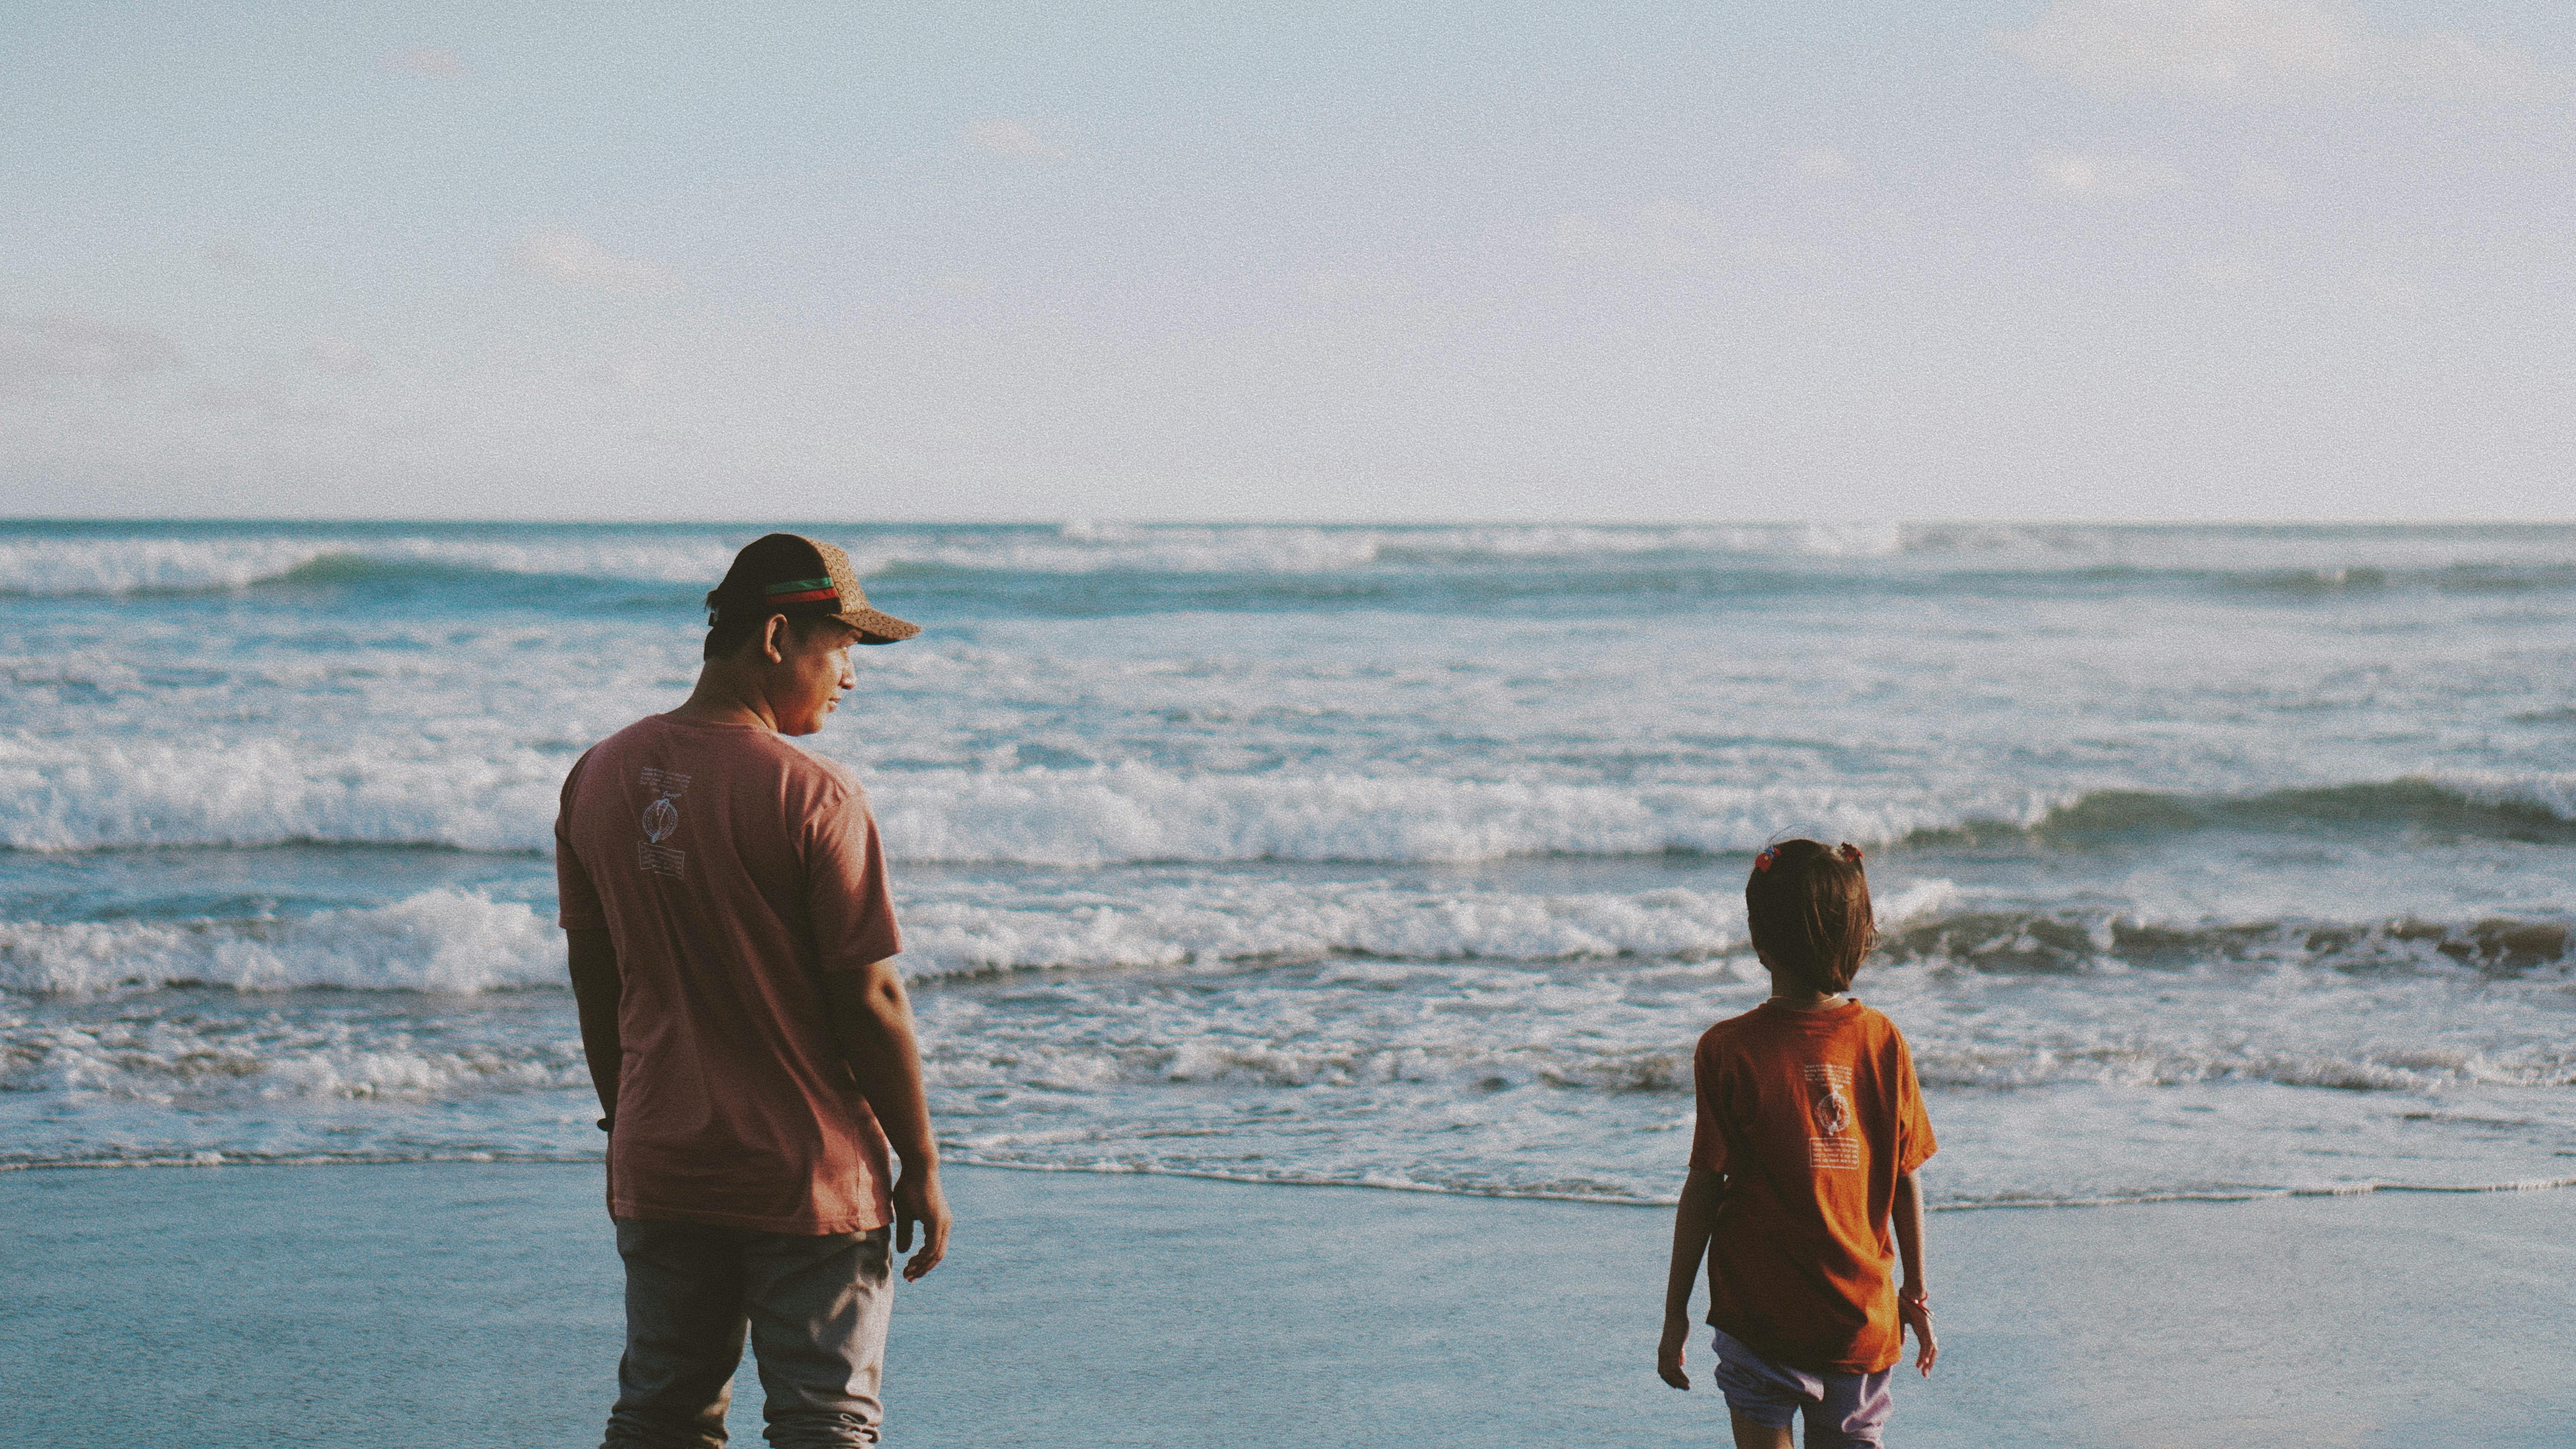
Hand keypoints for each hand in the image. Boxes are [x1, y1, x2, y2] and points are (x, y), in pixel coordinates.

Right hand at [891, 1163, 950, 1281]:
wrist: (917, 1167)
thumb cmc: (909, 1187)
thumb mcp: (905, 1215)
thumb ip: (906, 1233)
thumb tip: (905, 1251)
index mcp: (939, 1223)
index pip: (934, 1250)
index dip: (923, 1263)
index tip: (909, 1271)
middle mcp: (944, 1225)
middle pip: (937, 1256)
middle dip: (922, 1269)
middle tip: (908, 1278)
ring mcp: (942, 1223)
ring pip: (935, 1254)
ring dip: (921, 1266)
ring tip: (908, 1273)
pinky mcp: (937, 1221)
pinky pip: (932, 1247)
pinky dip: (922, 1258)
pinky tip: (912, 1262)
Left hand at [1657, 1316, 1692, 1389]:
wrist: (1676, 1315)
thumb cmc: (1678, 1326)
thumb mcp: (1678, 1341)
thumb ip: (1678, 1352)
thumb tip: (1681, 1363)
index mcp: (1663, 1351)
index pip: (1662, 1370)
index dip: (1668, 1379)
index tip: (1676, 1386)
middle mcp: (1662, 1354)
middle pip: (1664, 1374)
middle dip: (1673, 1383)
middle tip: (1683, 1388)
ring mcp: (1666, 1352)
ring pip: (1670, 1373)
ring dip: (1678, 1382)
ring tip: (1688, 1387)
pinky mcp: (1672, 1350)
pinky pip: (1675, 1369)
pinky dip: (1681, 1377)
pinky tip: (1688, 1380)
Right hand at [1898, 1293, 1936, 1376]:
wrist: (1909, 1291)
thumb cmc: (1904, 1303)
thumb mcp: (1900, 1321)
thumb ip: (1901, 1333)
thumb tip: (1901, 1346)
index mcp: (1921, 1330)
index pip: (1925, 1347)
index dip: (1924, 1358)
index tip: (1920, 1369)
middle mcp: (1926, 1331)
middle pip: (1931, 1350)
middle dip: (1929, 1363)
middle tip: (1925, 1376)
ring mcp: (1927, 1329)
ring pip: (1931, 1349)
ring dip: (1928, 1361)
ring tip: (1923, 1371)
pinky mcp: (1926, 1328)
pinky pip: (1927, 1344)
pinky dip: (1925, 1354)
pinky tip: (1922, 1362)